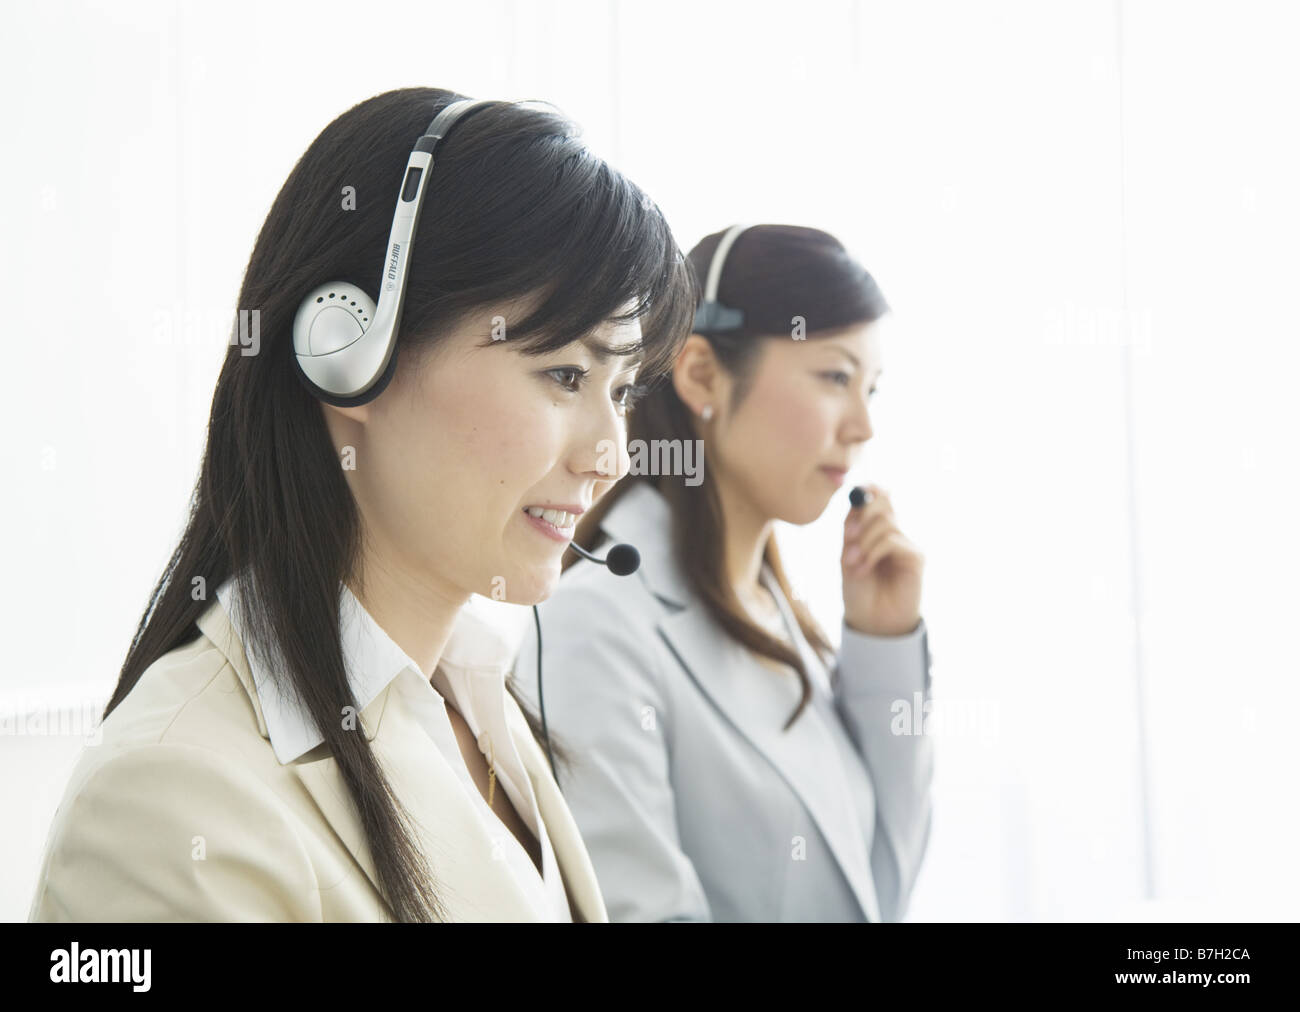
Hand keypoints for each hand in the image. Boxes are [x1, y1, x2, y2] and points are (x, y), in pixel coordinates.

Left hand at [841, 484, 923, 635]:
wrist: (870, 621)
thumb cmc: (858, 590)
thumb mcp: (848, 555)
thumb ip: (852, 529)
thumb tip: (856, 499)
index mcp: (876, 529)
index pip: (878, 497)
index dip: (868, 489)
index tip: (857, 489)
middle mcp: (894, 532)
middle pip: (884, 501)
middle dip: (863, 514)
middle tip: (849, 536)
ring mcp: (906, 544)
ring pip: (885, 522)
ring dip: (864, 541)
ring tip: (855, 563)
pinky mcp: (916, 558)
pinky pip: (892, 541)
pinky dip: (873, 552)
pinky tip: (864, 569)